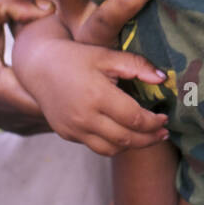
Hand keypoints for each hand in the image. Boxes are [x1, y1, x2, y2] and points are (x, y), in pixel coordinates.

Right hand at [10, 15, 169, 155]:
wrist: (38, 67)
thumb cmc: (76, 58)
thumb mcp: (106, 55)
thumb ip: (137, 65)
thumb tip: (163, 78)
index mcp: (97, 96)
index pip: (134, 118)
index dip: (154, 122)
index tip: (165, 118)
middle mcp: (84, 117)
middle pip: (126, 139)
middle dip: (150, 139)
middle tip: (164, 133)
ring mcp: (74, 129)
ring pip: (111, 149)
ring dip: (133, 146)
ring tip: (148, 137)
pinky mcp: (66, 134)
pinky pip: (95, 146)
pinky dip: (113, 144)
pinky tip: (124, 134)